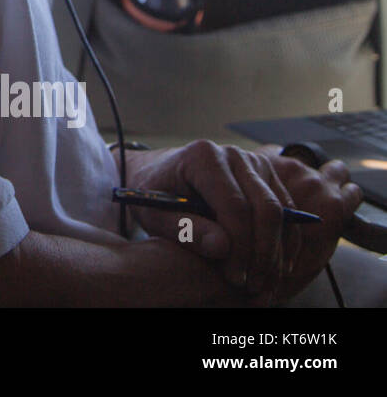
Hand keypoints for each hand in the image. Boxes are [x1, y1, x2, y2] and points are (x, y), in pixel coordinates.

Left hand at [125, 140, 360, 301]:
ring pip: (281, 212)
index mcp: (203, 157)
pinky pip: (286, 212)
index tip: (236, 278)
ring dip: (277, 253)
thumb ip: (185, 229)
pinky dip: (284, 243)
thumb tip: (222, 248)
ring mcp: (254, 162)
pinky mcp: (266, 176)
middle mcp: (233, 155)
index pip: (234, 206)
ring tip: (263, 284)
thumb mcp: (156, 214)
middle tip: (252, 286)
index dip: (240, 246)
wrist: (160, 173)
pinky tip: (274, 270)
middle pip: (265, 208)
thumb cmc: (155, 194)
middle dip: (263, 253)